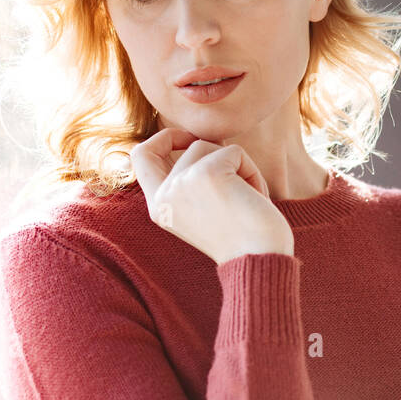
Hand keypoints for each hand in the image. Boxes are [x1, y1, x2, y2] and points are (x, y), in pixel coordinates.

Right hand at [130, 127, 294, 263]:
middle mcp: (164, 195)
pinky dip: (251, 170)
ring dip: (238, 166)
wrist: (259, 261)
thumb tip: (201, 140)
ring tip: (248, 196)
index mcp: (159, 208)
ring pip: (210, 146)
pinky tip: (256, 197)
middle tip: (236, 173)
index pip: (141, 155)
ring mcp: (183, 182)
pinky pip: (234, 151)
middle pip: (190, 146)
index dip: (164, 139)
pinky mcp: (207, 172)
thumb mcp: (202, 209)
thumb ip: (190, 181)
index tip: (190, 139)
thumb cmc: (242, 239)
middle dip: (219, 154)